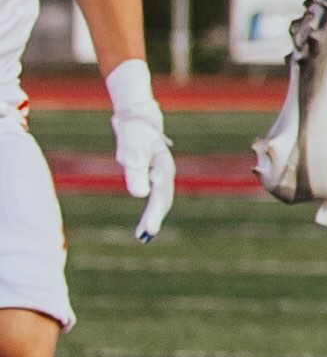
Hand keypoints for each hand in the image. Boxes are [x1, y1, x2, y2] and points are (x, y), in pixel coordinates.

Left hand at [105, 68, 171, 242]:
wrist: (137, 120)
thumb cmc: (134, 134)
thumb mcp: (131, 151)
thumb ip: (136, 172)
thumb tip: (140, 195)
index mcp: (163, 168)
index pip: (160, 196)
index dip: (154, 214)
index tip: (147, 231)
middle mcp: (165, 173)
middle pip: (163, 200)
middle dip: (154, 218)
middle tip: (145, 237)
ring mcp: (161, 175)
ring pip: (161, 200)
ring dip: (153, 217)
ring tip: (143, 235)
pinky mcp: (153, 176)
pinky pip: (155, 197)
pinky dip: (151, 210)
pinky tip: (144, 223)